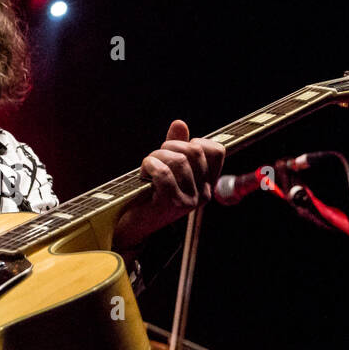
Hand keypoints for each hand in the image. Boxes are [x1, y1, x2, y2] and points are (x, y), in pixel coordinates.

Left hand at [113, 120, 225, 248]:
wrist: (132, 225)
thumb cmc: (149, 194)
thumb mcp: (166, 167)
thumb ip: (175, 146)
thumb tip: (179, 124)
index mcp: (207, 183)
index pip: (216, 150)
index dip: (195, 141)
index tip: (177, 151)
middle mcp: (203, 193)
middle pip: (194, 150)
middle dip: (170, 146)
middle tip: (156, 158)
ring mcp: (189, 201)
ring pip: (178, 160)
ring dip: (156, 156)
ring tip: (148, 167)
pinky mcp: (170, 204)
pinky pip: (164, 173)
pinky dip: (149, 166)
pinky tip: (143, 174)